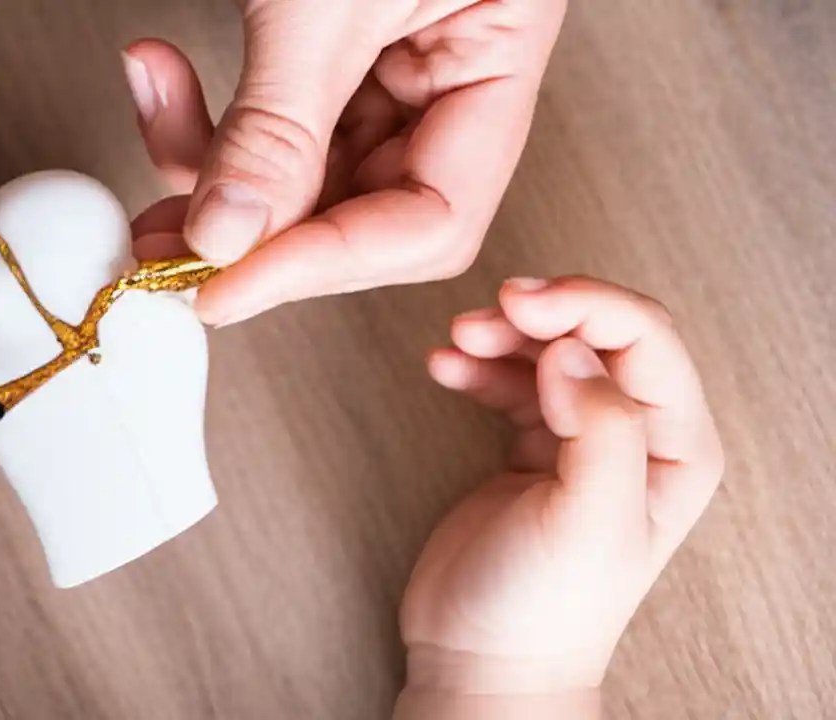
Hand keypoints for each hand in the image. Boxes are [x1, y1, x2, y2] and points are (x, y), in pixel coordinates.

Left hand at [122, 0, 566, 324]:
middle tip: (165, 245)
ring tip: (148, 117)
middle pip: (355, 209)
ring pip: (300, 172)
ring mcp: (388, 62)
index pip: (427, 220)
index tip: (225, 286)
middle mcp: (450, 73)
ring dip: (209, 165)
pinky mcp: (328, 46)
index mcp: (498, 59)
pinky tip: (156, 74)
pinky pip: (269, 116)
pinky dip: (204, 111)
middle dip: (250, 225)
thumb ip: (281, 124)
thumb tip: (229, 239)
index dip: (324, 268)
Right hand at [399, 277, 723, 715]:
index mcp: (675, 450)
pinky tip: (445, 367)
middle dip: (546, 313)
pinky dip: (477, 365)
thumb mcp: (590, 520)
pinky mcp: (531, 446)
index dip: (589, 307)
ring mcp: (581, 438)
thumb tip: (571, 352)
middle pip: (600, 335)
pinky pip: (510, 381)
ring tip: (458, 338)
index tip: (526, 304)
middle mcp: (637, 436)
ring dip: (505, 335)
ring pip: (552, 351)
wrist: (481, 658)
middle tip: (490, 310)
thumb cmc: (546, 608)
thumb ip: (600, 427)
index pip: (647, 343)